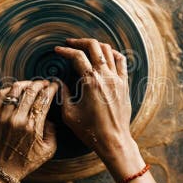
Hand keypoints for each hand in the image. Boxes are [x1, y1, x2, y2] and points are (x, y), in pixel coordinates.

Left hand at [0, 80, 58, 180]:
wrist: (2, 170)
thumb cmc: (26, 162)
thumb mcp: (48, 150)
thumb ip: (52, 132)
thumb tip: (49, 118)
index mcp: (33, 126)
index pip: (44, 99)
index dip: (51, 89)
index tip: (54, 85)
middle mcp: (19, 119)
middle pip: (32, 91)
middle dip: (40, 83)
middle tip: (44, 82)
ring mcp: (4, 117)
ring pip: (16, 90)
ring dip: (26, 83)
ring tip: (31, 84)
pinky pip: (1, 96)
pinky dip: (9, 88)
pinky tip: (15, 89)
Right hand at [55, 38, 144, 180]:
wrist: (113, 141)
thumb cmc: (90, 130)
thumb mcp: (69, 114)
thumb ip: (63, 94)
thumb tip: (59, 82)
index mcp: (90, 81)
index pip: (77, 56)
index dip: (65, 51)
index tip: (57, 50)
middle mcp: (105, 76)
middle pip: (94, 46)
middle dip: (80, 41)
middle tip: (70, 43)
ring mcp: (117, 79)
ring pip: (108, 50)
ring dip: (95, 45)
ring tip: (85, 47)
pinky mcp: (124, 84)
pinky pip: (121, 61)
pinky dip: (113, 53)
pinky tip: (105, 55)